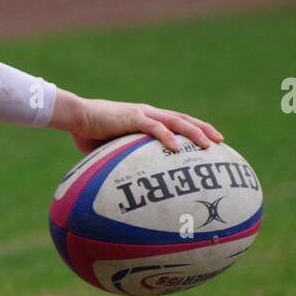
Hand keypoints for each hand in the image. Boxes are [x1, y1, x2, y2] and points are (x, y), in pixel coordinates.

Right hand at [55, 94, 223, 154]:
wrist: (76, 116)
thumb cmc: (90, 134)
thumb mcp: (112, 150)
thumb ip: (124, 159)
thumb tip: (129, 182)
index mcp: (146, 118)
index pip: (177, 122)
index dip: (194, 130)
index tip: (210, 141)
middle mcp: (149, 113)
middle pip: (183, 119)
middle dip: (203, 129)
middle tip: (220, 141)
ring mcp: (142, 114)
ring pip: (175, 121)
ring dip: (193, 132)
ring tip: (207, 144)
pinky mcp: (132, 117)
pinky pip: (154, 128)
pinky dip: (167, 137)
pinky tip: (178, 148)